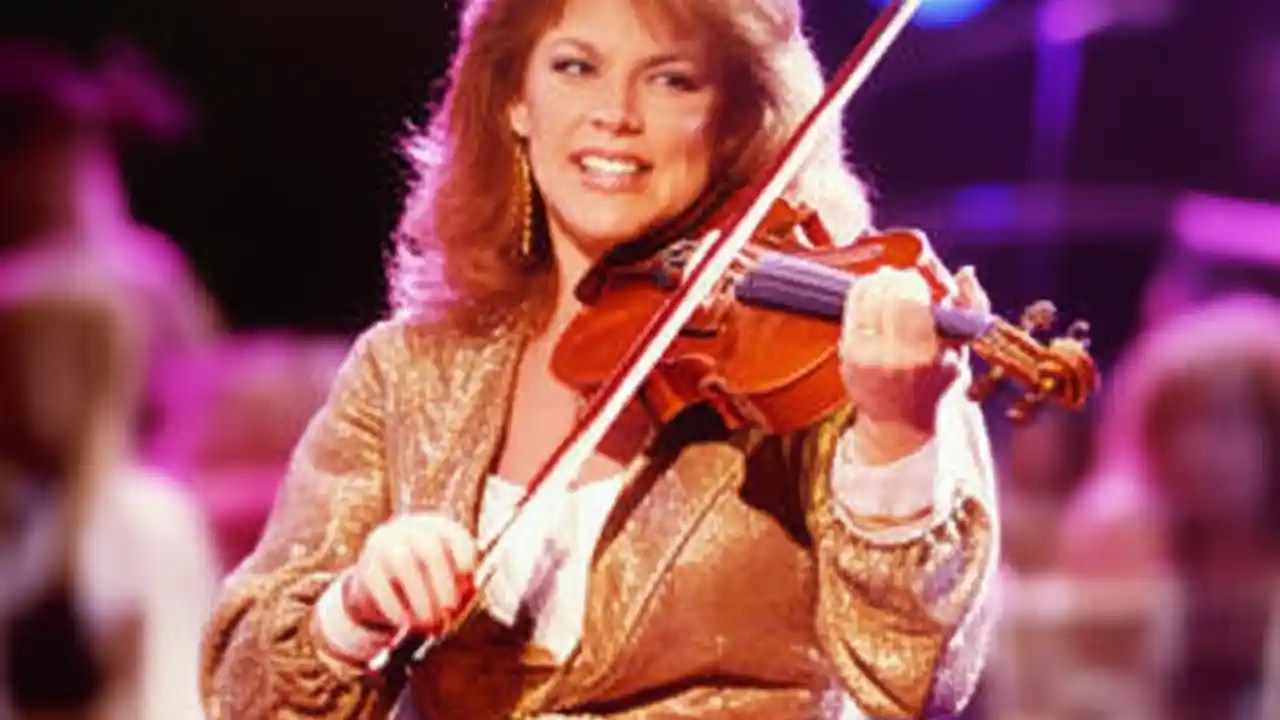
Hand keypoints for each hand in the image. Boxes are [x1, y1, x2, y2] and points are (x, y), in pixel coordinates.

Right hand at [342, 513, 477, 632]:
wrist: (380, 589)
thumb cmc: (427, 586)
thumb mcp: (448, 585)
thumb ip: (460, 594)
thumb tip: (457, 607)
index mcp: (439, 531)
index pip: (456, 536)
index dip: (464, 555)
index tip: (467, 578)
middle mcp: (412, 530)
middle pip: (430, 549)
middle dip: (442, 583)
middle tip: (448, 610)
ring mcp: (386, 545)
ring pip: (402, 562)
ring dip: (419, 596)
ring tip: (427, 623)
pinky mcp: (366, 566)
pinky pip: (379, 583)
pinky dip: (394, 606)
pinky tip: (403, 622)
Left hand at [838, 265, 988, 460]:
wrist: (900, 420)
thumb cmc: (937, 381)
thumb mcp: (962, 349)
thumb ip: (972, 307)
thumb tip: (965, 272)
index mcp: (923, 355)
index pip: (908, 302)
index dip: (911, 283)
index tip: (918, 279)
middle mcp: (890, 356)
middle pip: (884, 295)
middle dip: (893, 278)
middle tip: (901, 277)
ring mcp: (864, 356)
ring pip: (865, 298)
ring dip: (876, 282)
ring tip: (888, 281)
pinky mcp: (845, 355)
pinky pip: (850, 309)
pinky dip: (862, 294)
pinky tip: (872, 292)